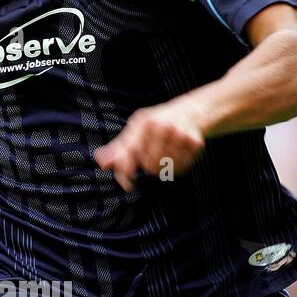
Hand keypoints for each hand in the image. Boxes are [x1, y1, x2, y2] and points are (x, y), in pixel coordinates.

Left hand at [94, 93, 208, 190]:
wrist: (190, 111)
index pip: (131, 153)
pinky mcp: (194, 142)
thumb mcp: (136, 131)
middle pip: (150, 166)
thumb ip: (118, 148)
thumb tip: (102, 163)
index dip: (127, 172)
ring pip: (166, 169)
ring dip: (164, 168)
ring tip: (167, 155)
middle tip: (154, 157)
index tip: (129, 185)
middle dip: (150, 167)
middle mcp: (162, 126)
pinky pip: (181, 168)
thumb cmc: (156, 124)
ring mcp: (180, 133)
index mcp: (144, 122)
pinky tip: (178, 155)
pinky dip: (178, 167)